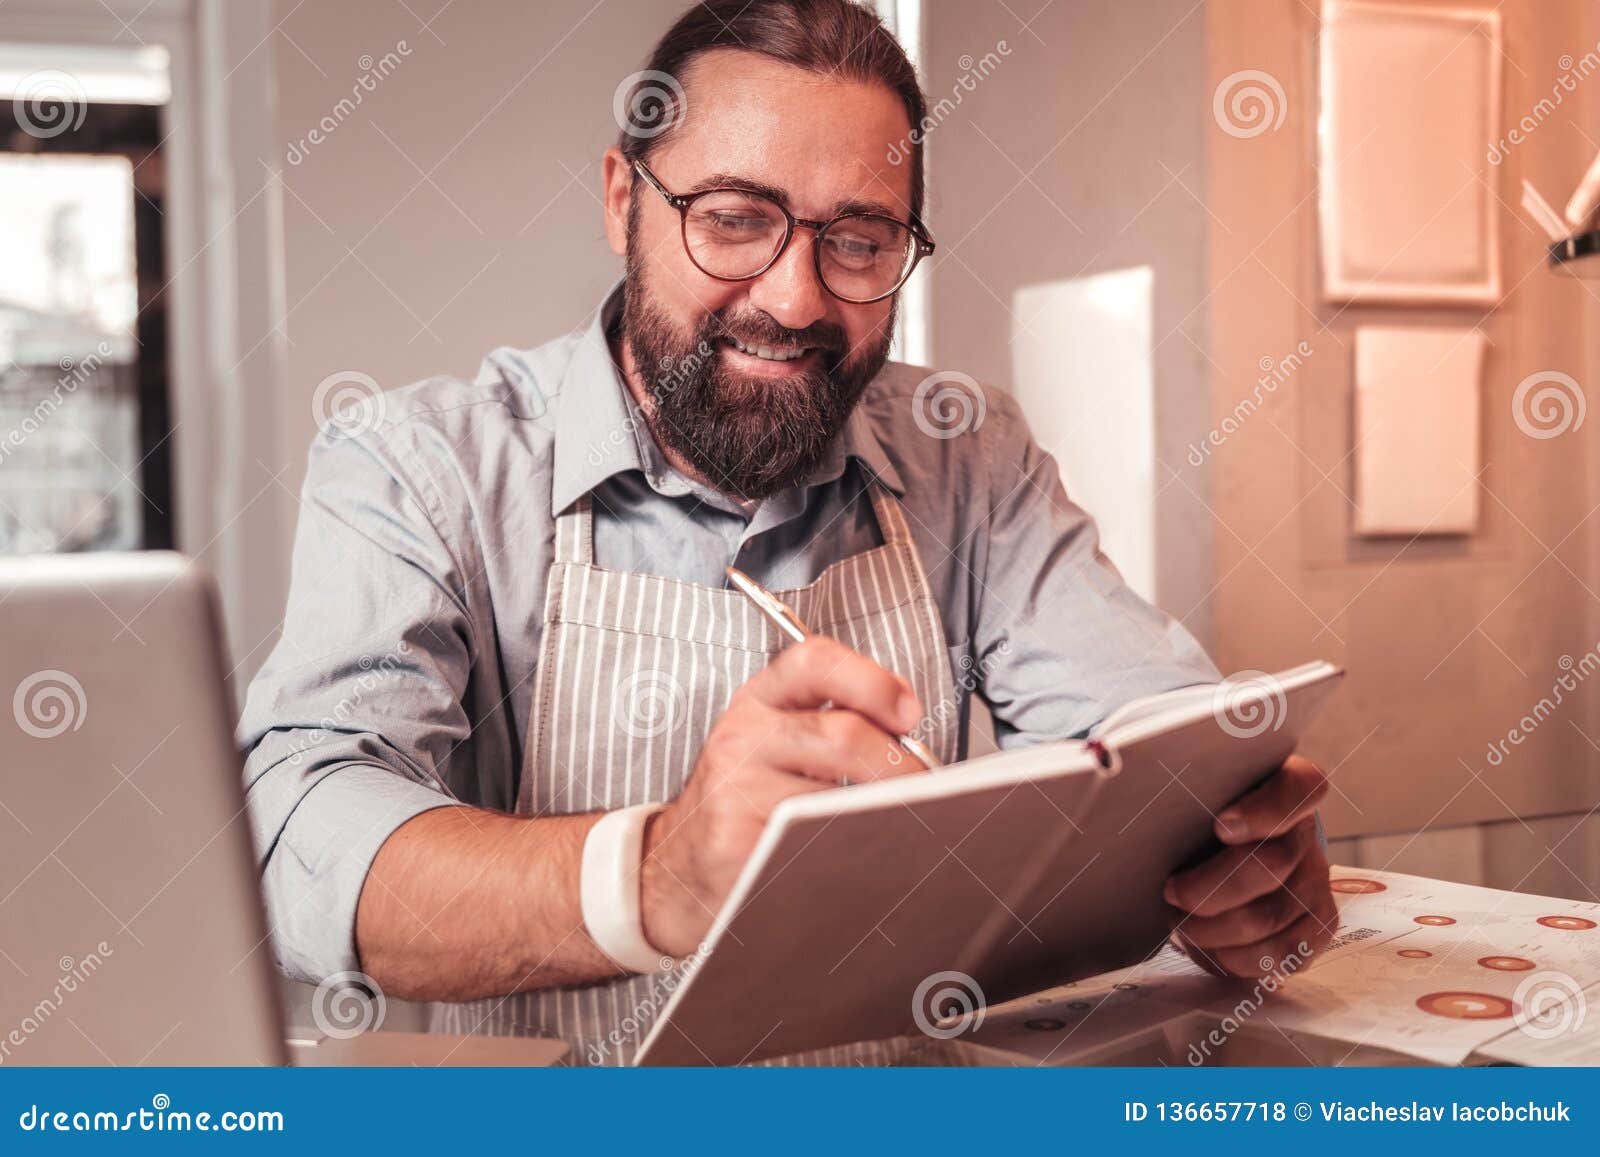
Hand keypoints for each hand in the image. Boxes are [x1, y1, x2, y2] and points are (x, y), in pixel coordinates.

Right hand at [639, 636, 926, 957]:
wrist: (679, 867)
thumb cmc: (744, 801)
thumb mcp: (778, 743)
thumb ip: (836, 722)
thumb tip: (911, 735)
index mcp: (762, 699)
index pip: (815, 661)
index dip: (871, 680)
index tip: (908, 712)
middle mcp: (743, 733)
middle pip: (840, 734)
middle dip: (897, 764)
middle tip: (922, 788)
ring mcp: (734, 785)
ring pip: (832, 794)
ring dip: (880, 811)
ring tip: (902, 821)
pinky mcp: (735, 839)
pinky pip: (811, 841)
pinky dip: (848, 848)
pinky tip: (862, 852)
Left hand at [1163, 753, 1337, 977]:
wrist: (1216, 860)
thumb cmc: (1195, 822)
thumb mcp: (1189, 796)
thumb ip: (1177, 788)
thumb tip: (1114, 776)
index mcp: (1284, 784)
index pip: (1299, 788)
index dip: (1265, 811)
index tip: (1220, 826)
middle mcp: (1306, 834)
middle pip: (1273, 863)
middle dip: (1211, 888)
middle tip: (1170, 893)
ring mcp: (1316, 881)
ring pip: (1271, 915)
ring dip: (1214, 929)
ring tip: (1179, 924)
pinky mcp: (1317, 925)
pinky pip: (1283, 954)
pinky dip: (1236, 958)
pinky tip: (1209, 946)